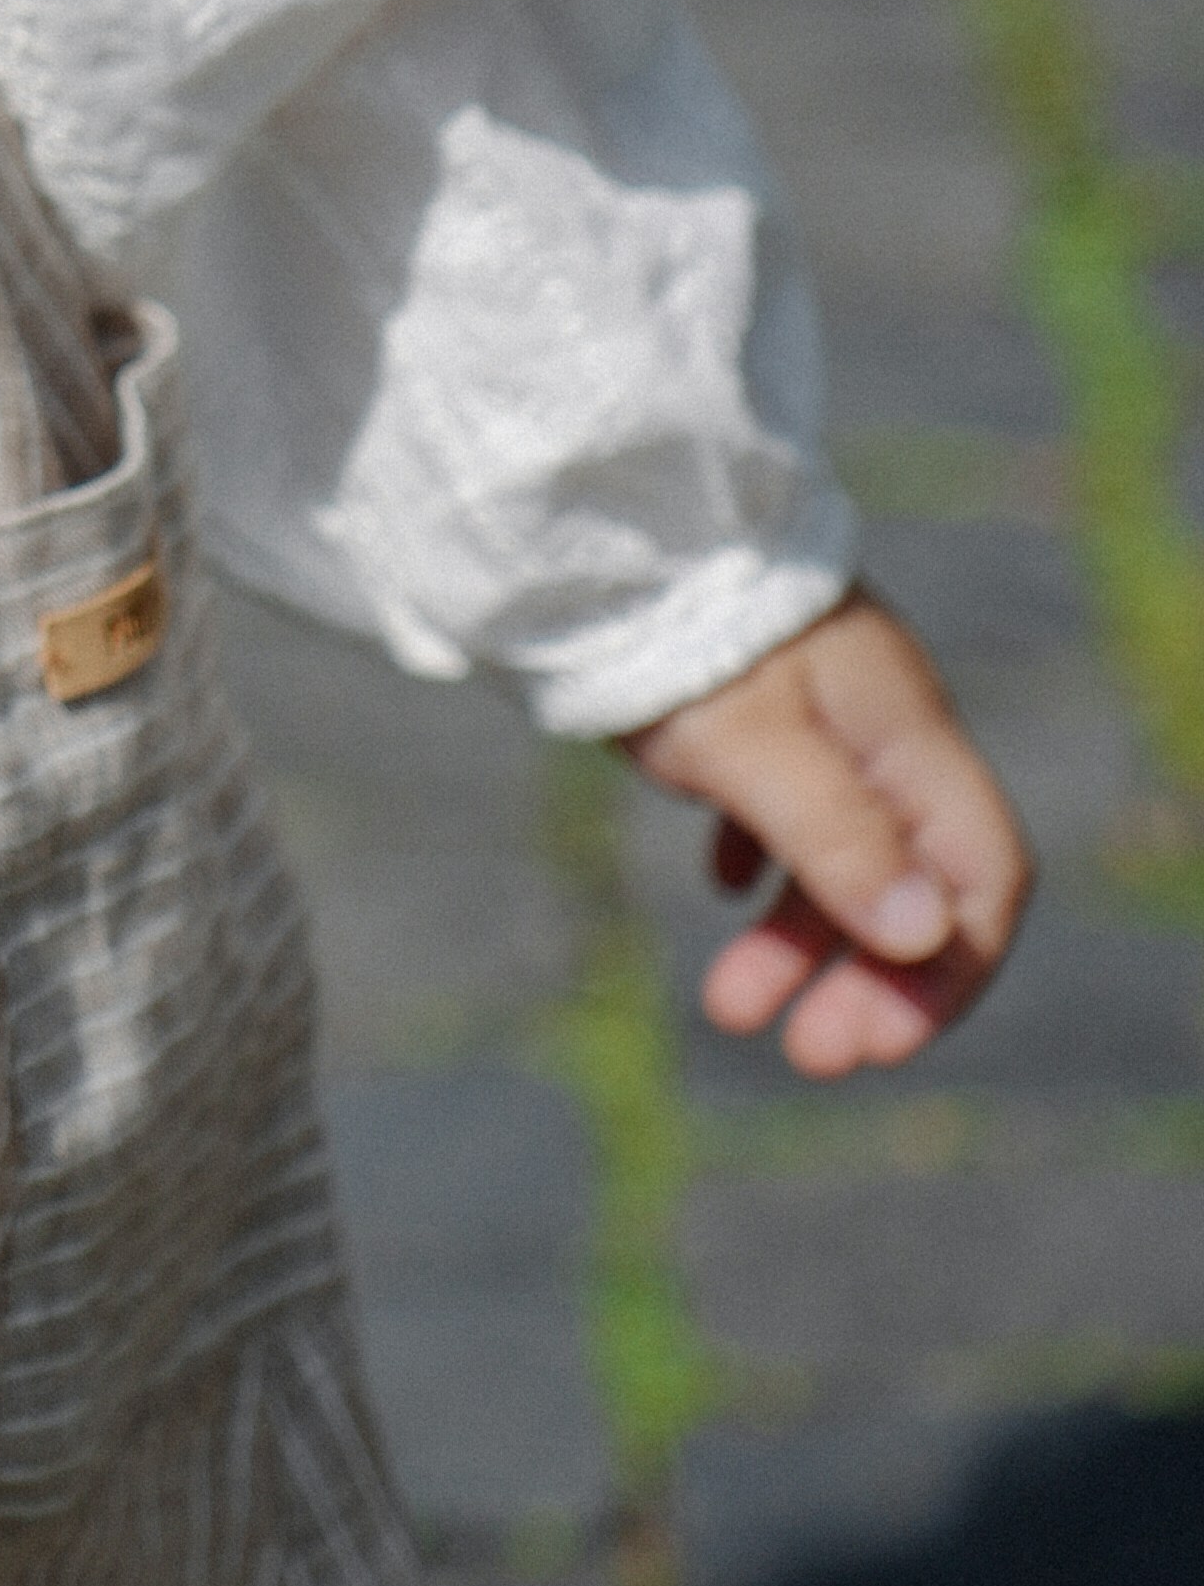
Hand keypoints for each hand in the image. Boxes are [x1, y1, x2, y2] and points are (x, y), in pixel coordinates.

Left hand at [621, 590, 1029, 1075]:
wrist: (603, 530)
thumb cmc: (680, 636)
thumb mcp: (755, 749)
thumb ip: (840, 839)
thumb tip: (926, 937)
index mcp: (906, 736)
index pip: (983, 874)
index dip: (947, 970)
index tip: (878, 1044)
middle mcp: (879, 729)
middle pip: (913, 882)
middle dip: (867, 979)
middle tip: (805, 1055)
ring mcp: (820, 716)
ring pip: (839, 854)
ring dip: (798, 940)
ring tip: (728, 1009)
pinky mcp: (755, 706)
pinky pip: (785, 809)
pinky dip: (764, 865)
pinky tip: (722, 892)